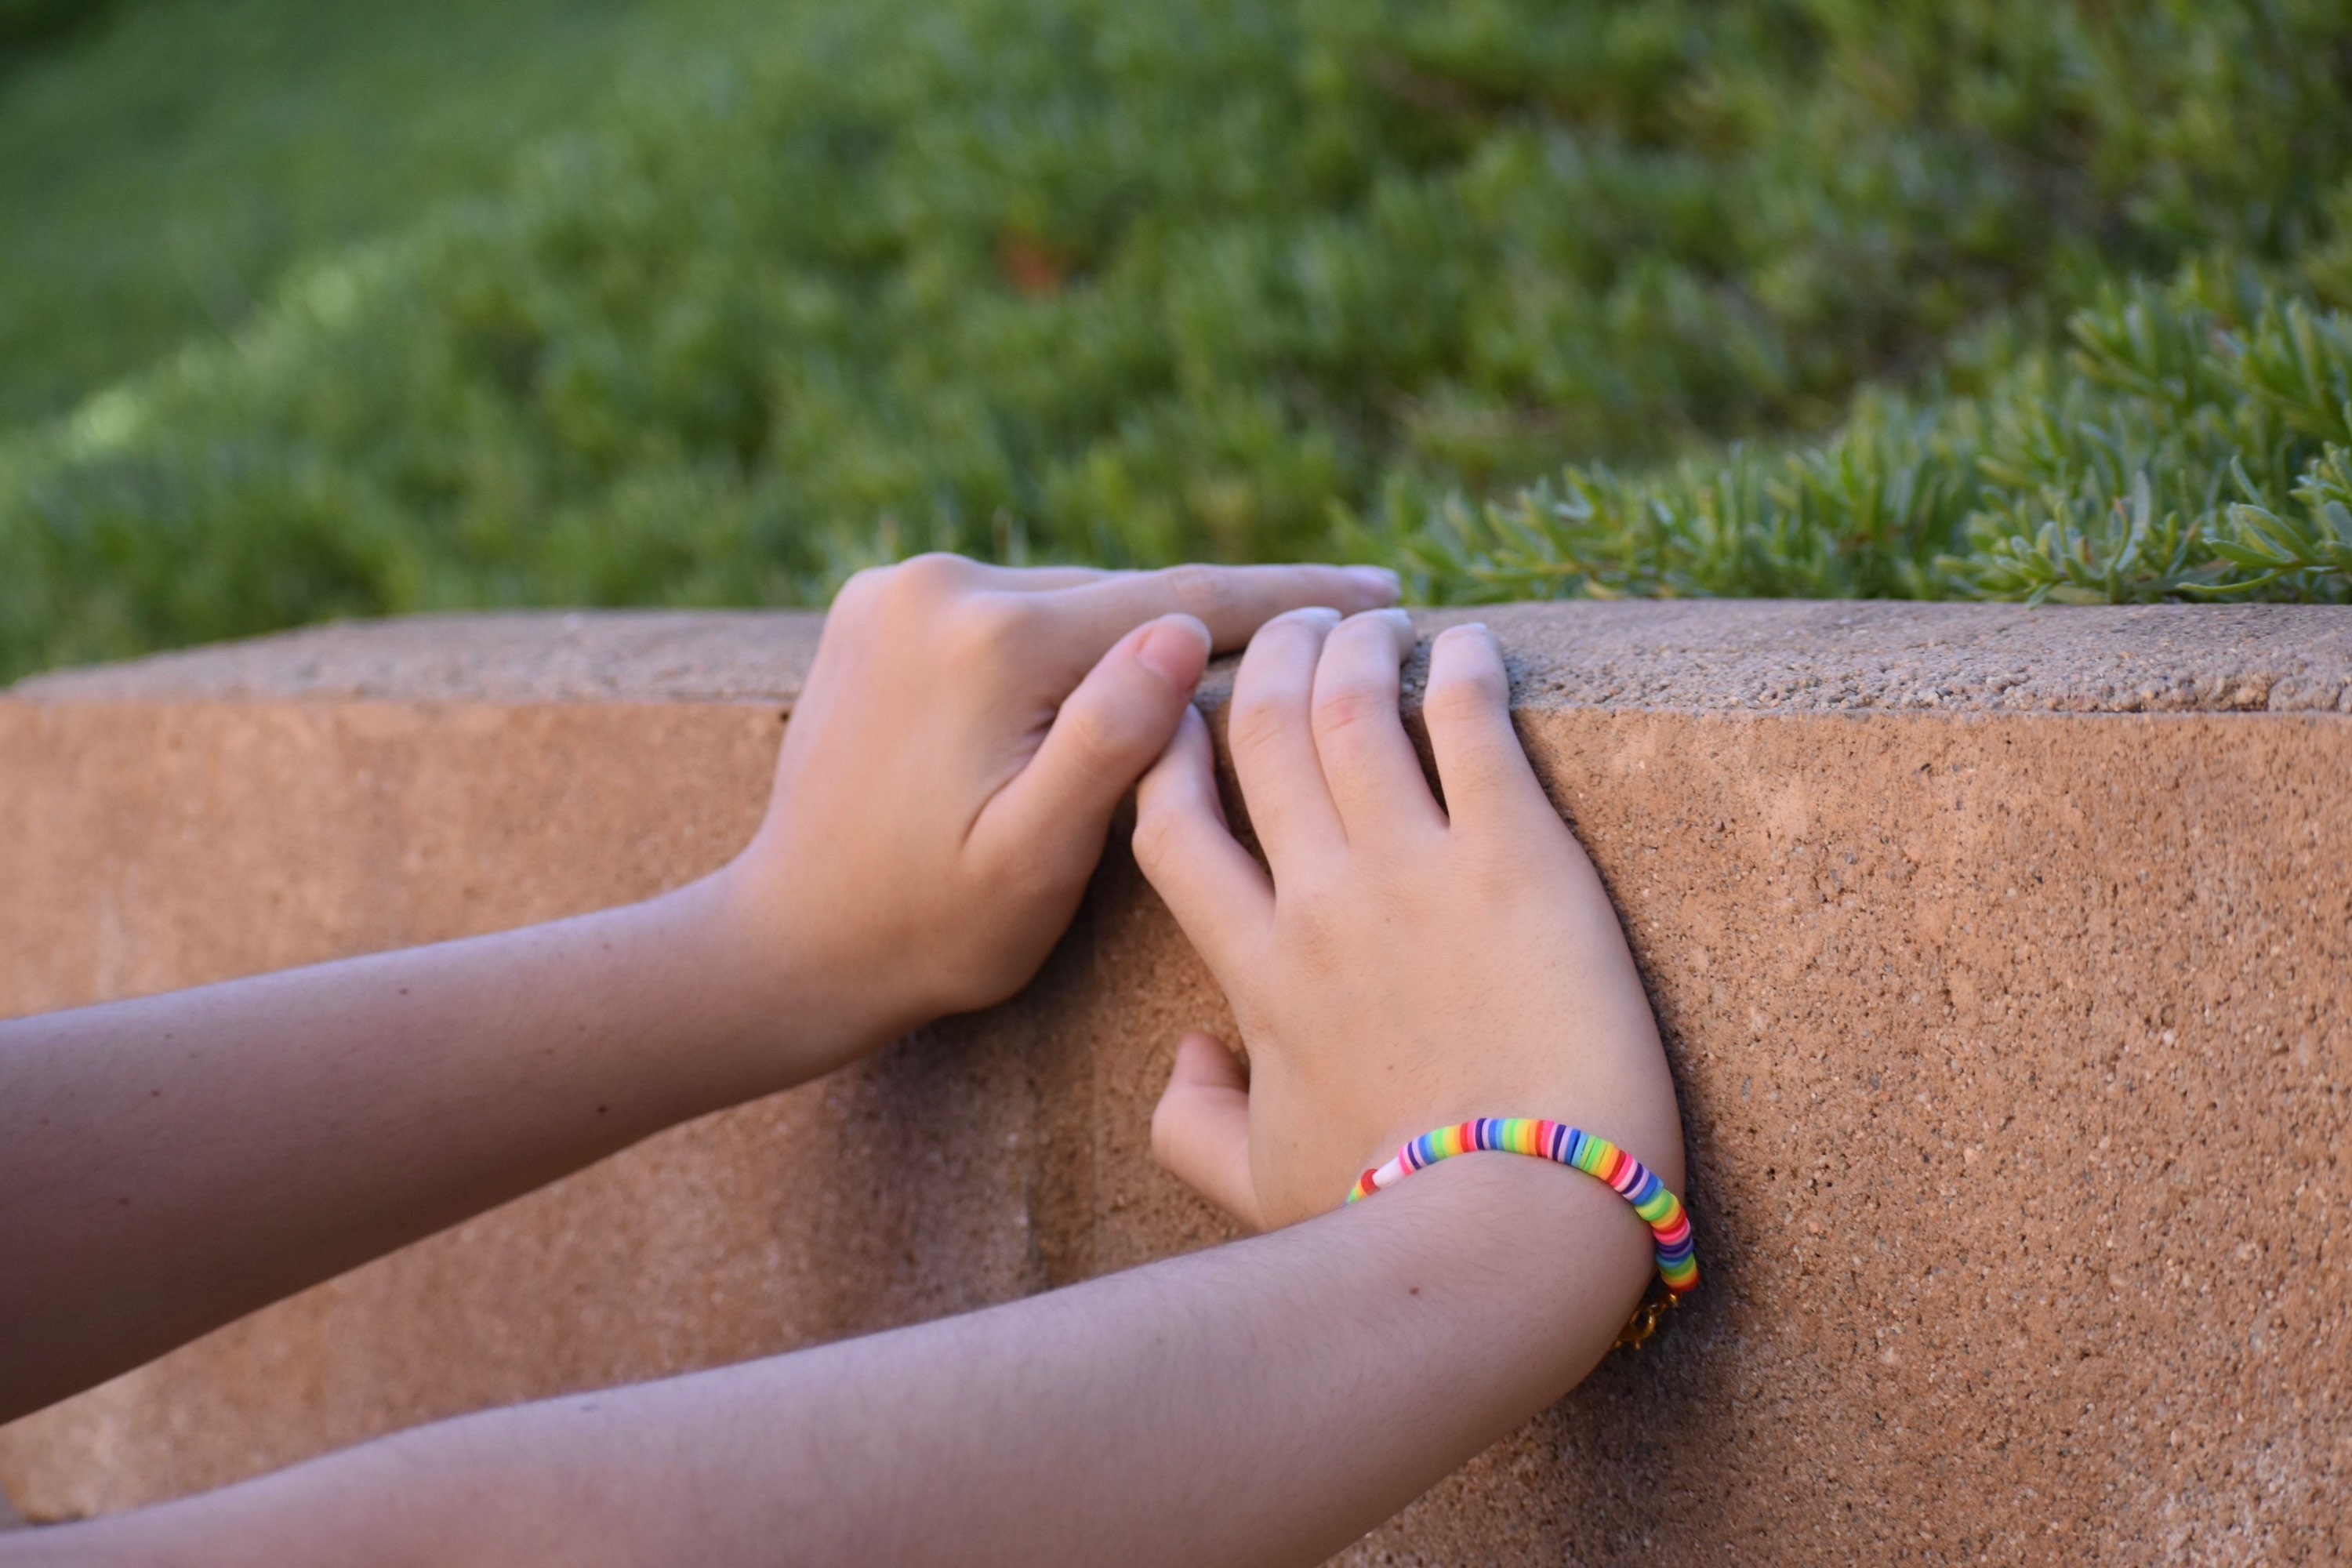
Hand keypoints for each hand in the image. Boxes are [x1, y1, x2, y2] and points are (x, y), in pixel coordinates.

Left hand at [718, 555, 1399, 1077]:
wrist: (787, 941)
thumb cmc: (928, 927)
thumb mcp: (1036, 859)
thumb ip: (1112, 742)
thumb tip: (1186, 633)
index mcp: (991, 641)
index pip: (1175, 599)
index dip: (1289, 597)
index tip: (1384, 588)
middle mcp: (937, 586)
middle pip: (1117, 598)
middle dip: (1207, 628)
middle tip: (1326, 648)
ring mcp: (897, 587)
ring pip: (1062, 602)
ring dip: (1125, 640)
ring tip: (1221, 676)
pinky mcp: (874, 604)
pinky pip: (1006, 610)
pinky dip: (1059, 642)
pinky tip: (1099, 686)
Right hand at [1132, 610, 1684, 1229]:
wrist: (1519, 1226)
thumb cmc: (1391, 1220)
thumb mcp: (1259, 1186)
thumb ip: (1190, 1125)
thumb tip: (1185, 1059)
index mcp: (1256, 972)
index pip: (1174, 827)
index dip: (1169, 754)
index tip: (1187, 716)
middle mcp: (1321, 902)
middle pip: (1261, 733)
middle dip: (1266, 659)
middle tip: (1294, 629)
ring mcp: (1416, 874)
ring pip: (1354, 707)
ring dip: (1356, 646)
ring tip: (1377, 621)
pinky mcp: (1517, 860)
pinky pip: (1473, 725)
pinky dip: (1466, 668)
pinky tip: (1473, 644)